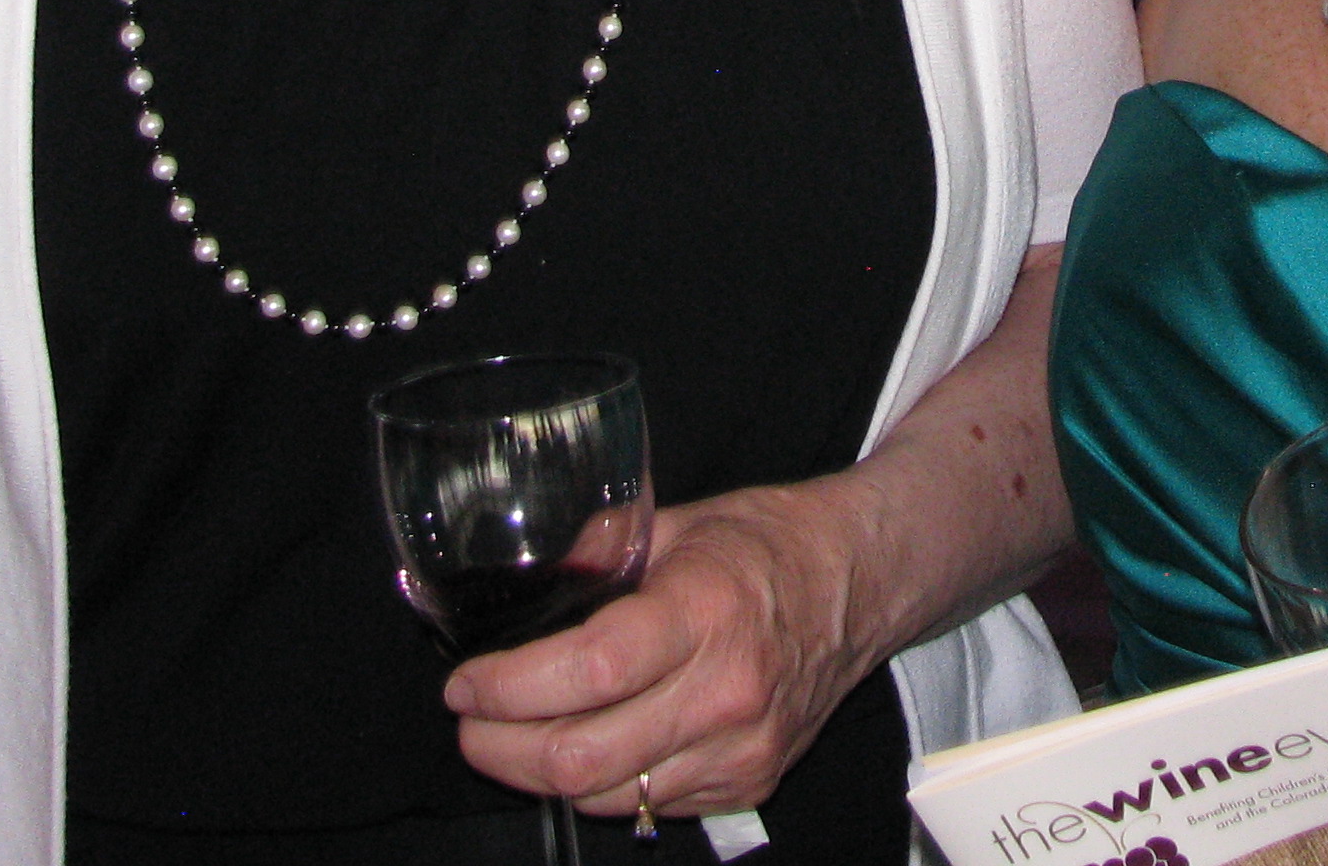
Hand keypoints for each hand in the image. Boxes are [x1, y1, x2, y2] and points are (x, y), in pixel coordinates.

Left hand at [444, 481, 877, 818]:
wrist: (862, 583)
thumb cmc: (770, 544)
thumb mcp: (684, 520)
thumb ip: (603, 547)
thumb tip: (533, 574)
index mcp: (705, 611)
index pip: (588, 671)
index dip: (508, 688)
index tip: (465, 683)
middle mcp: (726, 691)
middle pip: (582, 756)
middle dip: (500, 747)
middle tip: (469, 722)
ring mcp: (740, 749)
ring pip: (607, 795)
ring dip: (542, 774)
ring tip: (512, 737)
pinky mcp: (749, 783)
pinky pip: (648, 806)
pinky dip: (603, 784)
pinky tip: (586, 745)